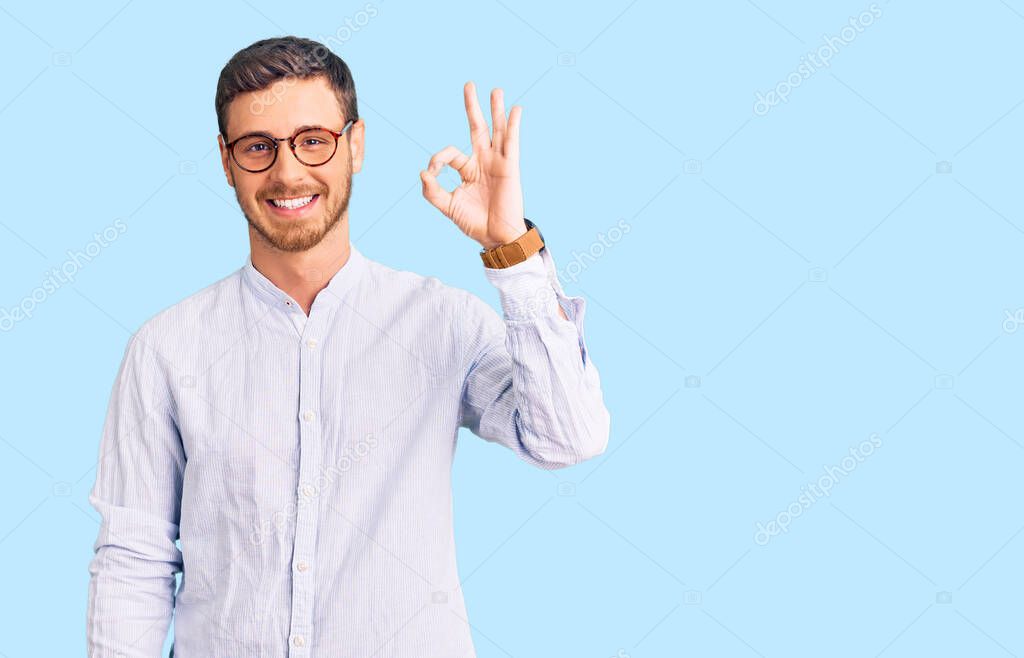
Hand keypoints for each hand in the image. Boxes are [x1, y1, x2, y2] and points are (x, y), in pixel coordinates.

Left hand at [420, 81, 526, 249]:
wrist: (495, 236)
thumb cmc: (474, 223)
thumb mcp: (448, 206)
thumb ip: (433, 191)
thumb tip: (423, 172)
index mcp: (468, 170)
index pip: (450, 153)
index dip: (437, 159)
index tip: (432, 173)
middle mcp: (483, 162)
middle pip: (478, 128)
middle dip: (473, 107)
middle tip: (469, 85)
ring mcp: (497, 162)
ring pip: (496, 130)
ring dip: (496, 110)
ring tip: (496, 90)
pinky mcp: (510, 167)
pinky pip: (512, 142)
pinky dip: (513, 125)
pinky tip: (515, 109)